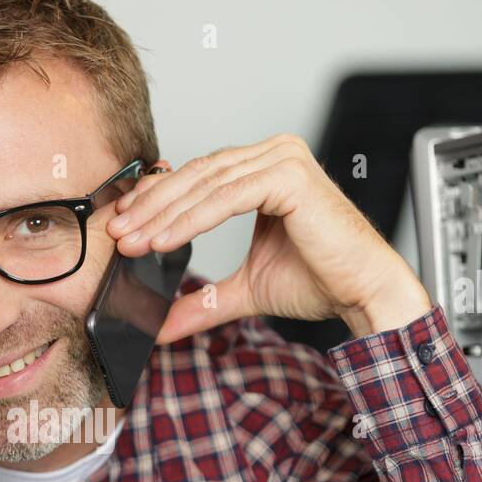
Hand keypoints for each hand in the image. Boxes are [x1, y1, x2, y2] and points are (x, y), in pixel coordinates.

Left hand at [106, 134, 431, 340]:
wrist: (364, 293)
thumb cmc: (320, 281)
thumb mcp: (244, 290)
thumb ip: (204, 300)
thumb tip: (161, 326)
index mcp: (265, 169)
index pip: (199, 177)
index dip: (157, 200)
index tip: (123, 225)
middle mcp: (275, 154)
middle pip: (197, 176)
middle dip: (151, 206)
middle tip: (117, 233)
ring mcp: (284, 160)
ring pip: (207, 184)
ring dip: (164, 215)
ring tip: (133, 241)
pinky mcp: (290, 177)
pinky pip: (227, 197)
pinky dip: (192, 220)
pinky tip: (164, 241)